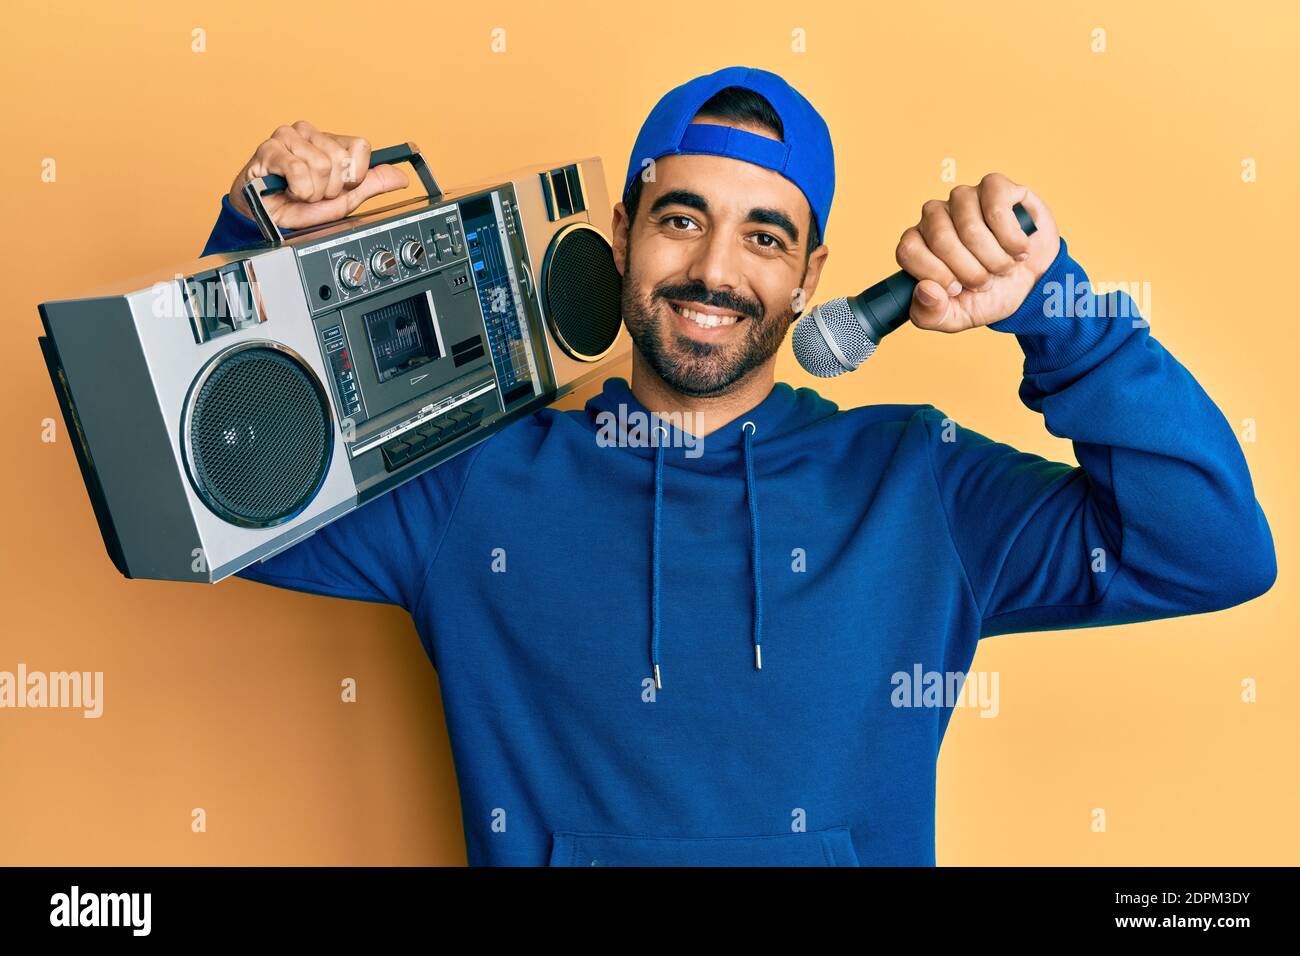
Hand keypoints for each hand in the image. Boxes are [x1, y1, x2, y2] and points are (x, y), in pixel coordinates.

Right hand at [227, 120, 408, 230]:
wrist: (268, 215)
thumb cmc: (301, 204)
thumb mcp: (345, 198)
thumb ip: (373, 185)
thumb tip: (402, 177)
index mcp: (331, 141)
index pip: (361, 147)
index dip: (354, 176)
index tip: (340, 187)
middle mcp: (311, 132)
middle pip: (341, 160)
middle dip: (330, 188)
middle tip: (314, 192)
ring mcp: (289, 136)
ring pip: (320, 166)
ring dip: (312, 192)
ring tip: (299, 192)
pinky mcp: (270, 147)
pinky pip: (298, 171)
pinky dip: (297, 190)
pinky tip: (287, 189)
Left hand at [895, 173, 1059, 331]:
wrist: (1034, 284)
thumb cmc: (989, 295)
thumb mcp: (956, 317)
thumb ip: (930, 314)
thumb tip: (924, 290)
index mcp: (918, 244)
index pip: (908, 250)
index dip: (935, 274)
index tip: (956, 289)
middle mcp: (935, 216)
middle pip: (941, 239)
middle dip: (970, 272)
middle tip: (985, 282)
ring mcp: (964, 198)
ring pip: (970, 227)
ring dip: (994, 258)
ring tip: (1004, 267)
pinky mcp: (994, 186)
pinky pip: (996, 208)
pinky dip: (1012, 238)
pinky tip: (1019, 248)